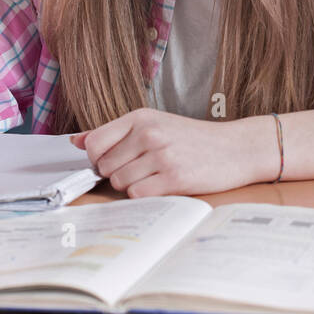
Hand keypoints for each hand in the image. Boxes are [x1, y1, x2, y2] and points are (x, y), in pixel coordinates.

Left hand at [71, 108, 270, 197]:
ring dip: (133, 186)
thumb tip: (76, 140)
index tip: (114, 161)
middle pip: (104, 167)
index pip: (93, 143)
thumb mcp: (156, 124)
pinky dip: (146, 196)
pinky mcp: (174, 178)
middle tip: (143, 170)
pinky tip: (163, 186)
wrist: (237, 148)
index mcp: (141, 117)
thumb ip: (115, 133)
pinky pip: (137, 195)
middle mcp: (149, 133)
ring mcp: (161, 155)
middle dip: (118, 174)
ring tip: (156, 176)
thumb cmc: (195, 139)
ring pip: (120, 183)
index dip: (98, 159)